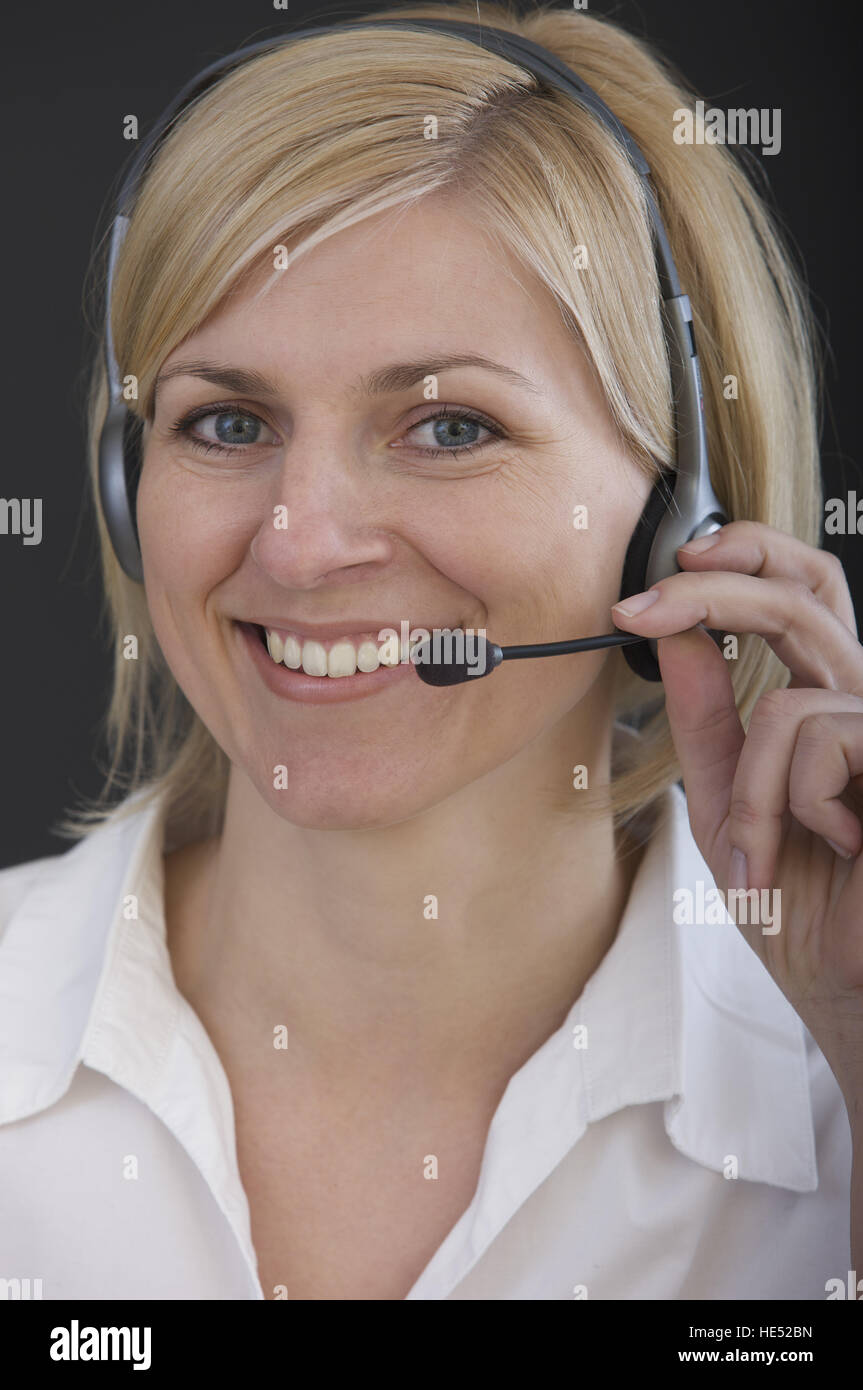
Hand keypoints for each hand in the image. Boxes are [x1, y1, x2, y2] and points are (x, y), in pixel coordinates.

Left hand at [611, 520, 862, 1120]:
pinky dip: (789, 806)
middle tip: (641, 611)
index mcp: (826, 699)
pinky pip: (820, 741)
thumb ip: (707, 720)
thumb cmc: (796, 902)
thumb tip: (677, 637)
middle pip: (805, 593)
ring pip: (793, 705)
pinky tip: (835, 850)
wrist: (848, 987)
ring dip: (751, 792)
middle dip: (712, 591)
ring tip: (761, 856)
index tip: (672, 561)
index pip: (805, 588)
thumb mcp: (726, 804)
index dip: (749, 551)